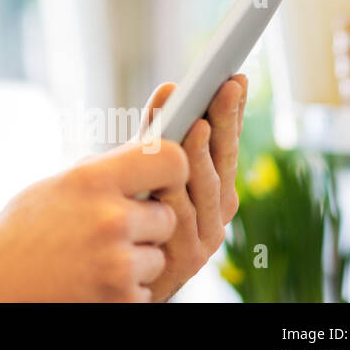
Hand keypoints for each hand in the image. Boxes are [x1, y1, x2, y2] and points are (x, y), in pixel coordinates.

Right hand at [0, 135, 187, 301]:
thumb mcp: (54, 189)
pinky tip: (90, 282)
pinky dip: (125, 289)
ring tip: (92, 260)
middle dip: (147, 225)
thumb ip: (103, 173)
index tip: (160, 179)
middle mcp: (109, 218)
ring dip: (136, 260)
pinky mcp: (121, 298)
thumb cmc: (19, 236)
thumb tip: (147, 151)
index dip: (171, 169)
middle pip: (168, 215)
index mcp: (90, 180)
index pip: (170, 159)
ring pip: (158, 256)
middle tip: (109, 231)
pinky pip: (145, 288)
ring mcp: (117, 263)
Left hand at [139, 74, 246, 302]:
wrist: (113, 271)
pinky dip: (169, 198)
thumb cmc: (130, 211)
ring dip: (197, 157)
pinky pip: (174, 223)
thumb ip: (158, 135)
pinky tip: (163, 179)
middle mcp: (215, 214)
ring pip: (201, 192)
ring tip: (195, 124)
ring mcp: (201, 240)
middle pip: (221, 164)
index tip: (236, 78)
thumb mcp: (144, 169)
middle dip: (222, 124)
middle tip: (221, 89)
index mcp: (213, 189)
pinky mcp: (179, 263)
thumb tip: (170, 89)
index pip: (226, 145)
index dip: (233, 112)